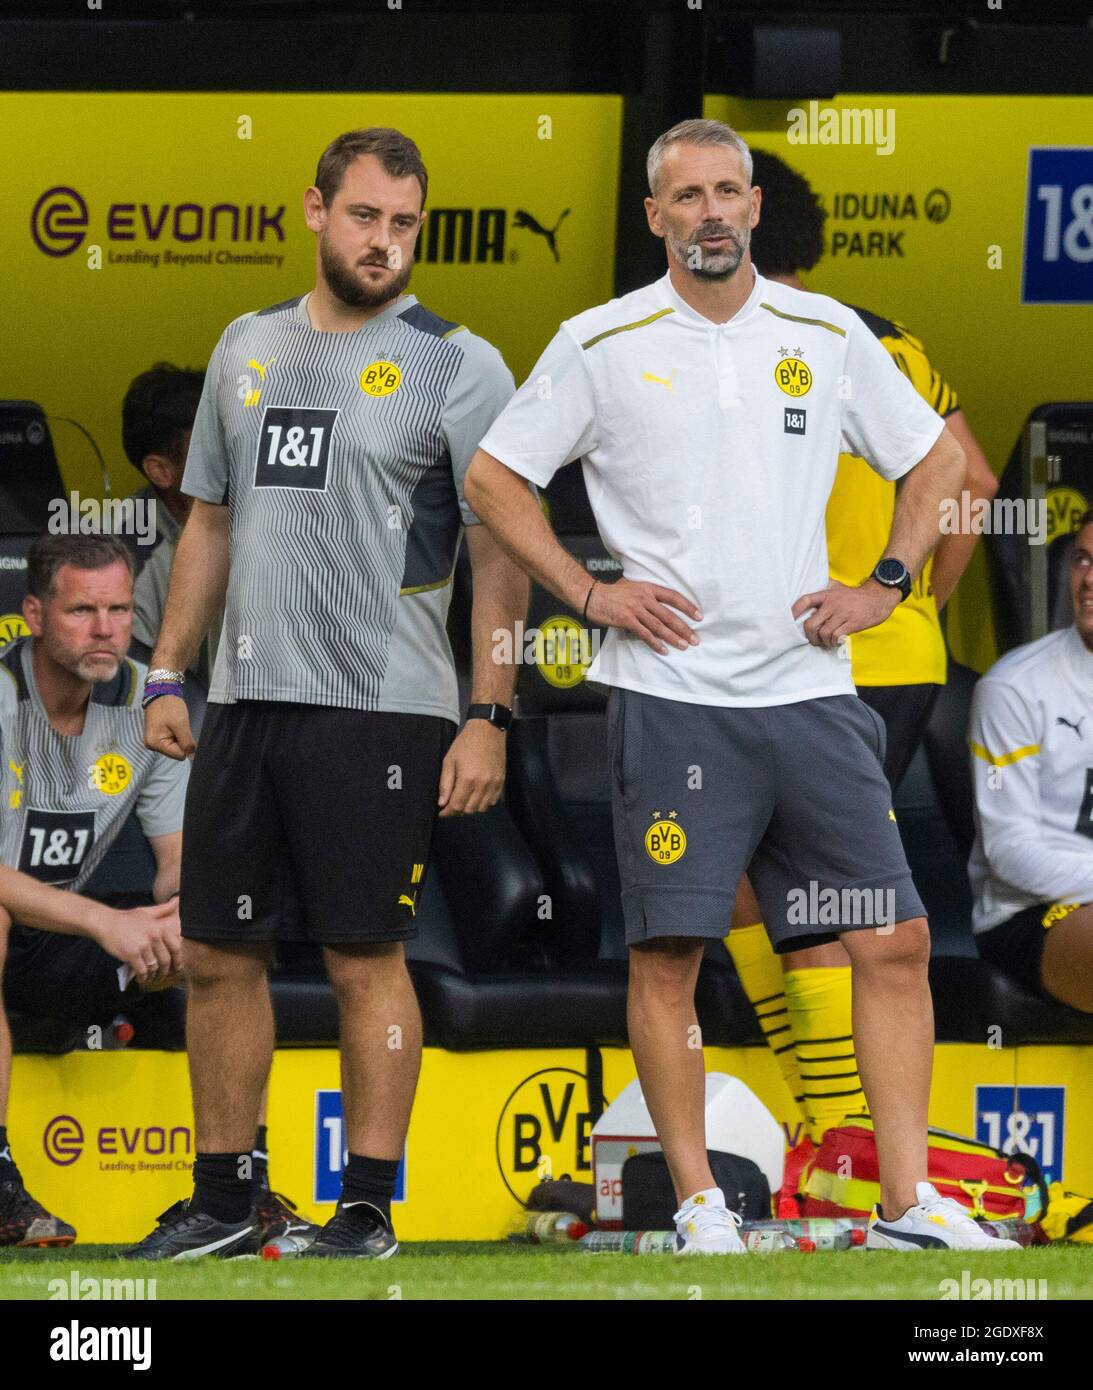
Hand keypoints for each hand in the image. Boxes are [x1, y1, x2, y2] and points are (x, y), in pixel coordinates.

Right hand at [94, 900, 181, 986]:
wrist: (105, 923)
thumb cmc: (126, 919)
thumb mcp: (146, 912)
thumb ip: (163, 909)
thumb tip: (178, 901)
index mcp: (160, 927)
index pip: (176, 947)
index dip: (178, 960)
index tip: (177, 967)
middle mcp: (154, 936)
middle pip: (166, 960)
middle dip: (165, 971)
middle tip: (163, 976)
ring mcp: (143, 946)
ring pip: (154, 967)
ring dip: (153, 976)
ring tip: (151, 978)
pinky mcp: (132, 955)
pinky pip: (142, 971)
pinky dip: (143, 978)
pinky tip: (141, 979)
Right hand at [144, 694, 195, 759]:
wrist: (161, 693)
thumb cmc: (169, 706)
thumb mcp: (181, 724)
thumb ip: (187, 742)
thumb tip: (193, 757)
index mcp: (155, 743)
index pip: (179, 755)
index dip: (186, 746)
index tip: (186, 732)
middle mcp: (151, 745)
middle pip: (176, 752)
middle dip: (182, 741)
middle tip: (179, 727)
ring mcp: (153, 741)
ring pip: (175, 747)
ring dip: (179, 738)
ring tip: (175, 725)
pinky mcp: (157, 737)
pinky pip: (171, 742)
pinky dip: (176, 735)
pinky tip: (173, 726)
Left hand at [437, 719, 505, 816]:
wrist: (488, 731)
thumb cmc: (465, 744)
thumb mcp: (449, 761)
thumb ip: (445, 784)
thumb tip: (442, 803)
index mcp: (468, 779)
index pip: (457, 806)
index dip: (447, 812)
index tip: (441, 812)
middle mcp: (483, 785)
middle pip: (469, 810)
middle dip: (458, 810)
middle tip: (450, 805)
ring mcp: (494, 784)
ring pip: (482, 808)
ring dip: (471, 808)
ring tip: (463, 800)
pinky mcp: (501, 782)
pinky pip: (492, 801)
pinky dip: (483, 803)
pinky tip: (476, 795)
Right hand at [586, 578, 700, 653]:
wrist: (592, 596)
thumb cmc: (612, 592)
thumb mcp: (632, 587)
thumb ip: (647, 595)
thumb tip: (660, 606)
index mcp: (648, 588)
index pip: (673, 597)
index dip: (687, 607)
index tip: (698, 616)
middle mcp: (644, 598)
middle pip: (669, 615)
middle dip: (684, 628)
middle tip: (695, 639)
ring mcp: (635, 609)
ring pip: (659, 626)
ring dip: (673, 637)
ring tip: (684, 646)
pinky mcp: (626, 620)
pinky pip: (644, 634)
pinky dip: (655, 643)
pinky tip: (663, 650)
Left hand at [792, 578, 899, 649]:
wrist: (878, 597)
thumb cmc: (855, 595)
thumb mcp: (838, 586)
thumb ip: (824, 588)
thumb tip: (810, 585)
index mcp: (827, 594)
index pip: (805, 600)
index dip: (795, 611)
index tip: (789, 620)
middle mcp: (832, 604)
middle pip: (811, 624)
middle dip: (809, 636)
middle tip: (813, 640)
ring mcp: (842, 614)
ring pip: (823, 633)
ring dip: (822, 642)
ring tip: (826, 642)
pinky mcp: (852, 623)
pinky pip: (836, 636)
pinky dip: (833, 642)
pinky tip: (835, 642)